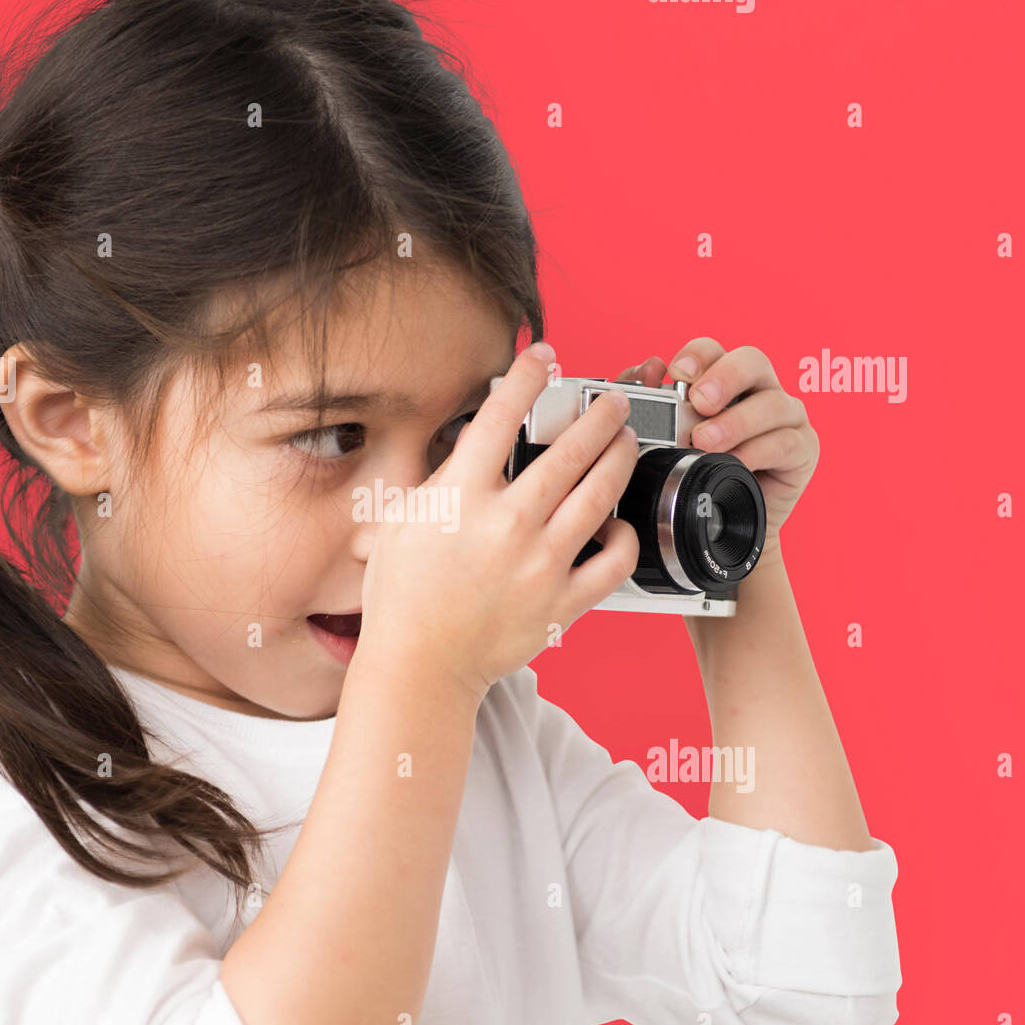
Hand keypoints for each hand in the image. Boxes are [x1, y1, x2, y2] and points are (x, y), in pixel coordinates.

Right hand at [356, 344, 640, 701]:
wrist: (419, 666)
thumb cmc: (401, 598)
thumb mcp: (400, 522)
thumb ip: (436, 480)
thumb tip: (465, 446)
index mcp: (461, 497)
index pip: (501, 416)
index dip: (528, 376)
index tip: (544, 358)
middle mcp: (506, 524)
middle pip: (570, 449)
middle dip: (599, 414)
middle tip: (611, 402)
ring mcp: (540, 563)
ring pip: (600, 493)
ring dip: (619, 459)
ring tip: (624, 444)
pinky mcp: (562, 601)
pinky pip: (613, 560)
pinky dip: (622, 536)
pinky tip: (616, 523)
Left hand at [615, 341, 818, 557]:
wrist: (720, 528)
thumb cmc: (690, 478)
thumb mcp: (663, 441)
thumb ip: (651, 401)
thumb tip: (644, 369)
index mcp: (721, 380)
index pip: (712, 350)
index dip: (696, 355)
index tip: (674, 373)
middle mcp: (757, 390)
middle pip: (751, 361)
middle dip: (723, 377)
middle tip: (698, 402)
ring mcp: (785, 416)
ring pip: (772, 403)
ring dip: (736, 421)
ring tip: (706, 442)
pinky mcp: (804, 448)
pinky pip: (785, 442)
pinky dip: (757, 452)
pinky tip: (734, 463)